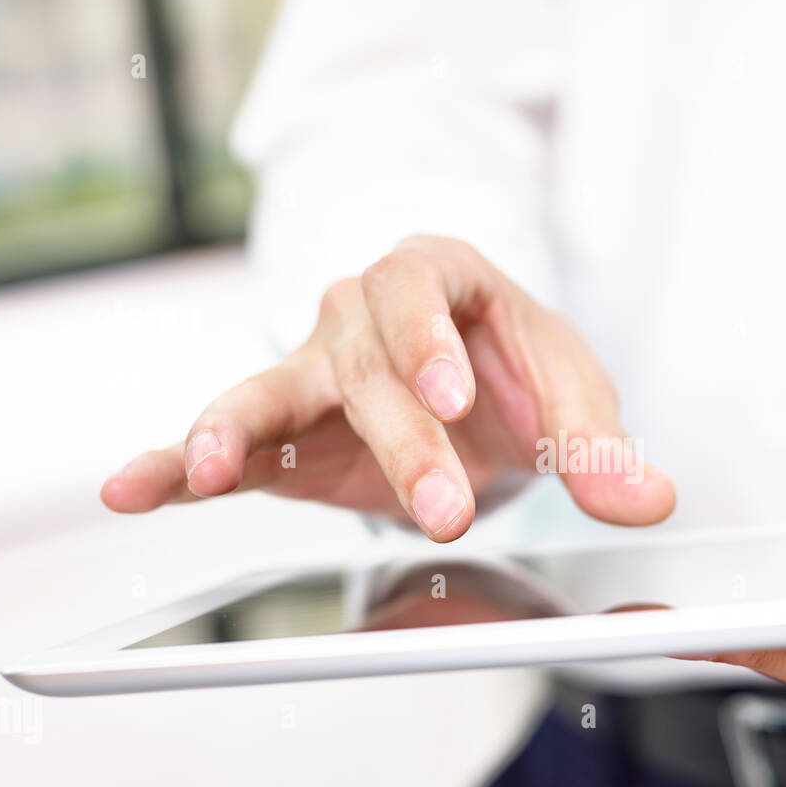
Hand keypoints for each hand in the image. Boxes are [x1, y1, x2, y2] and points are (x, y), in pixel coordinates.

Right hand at [101, 236, 674, 539]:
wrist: (475, 394)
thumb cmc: (518, 375)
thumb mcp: (572, 400)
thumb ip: (602, 449)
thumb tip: (650, 498)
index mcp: (440, 276)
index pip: (423, 287)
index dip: (431, 340)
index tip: (455, 399)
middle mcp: (363, 310)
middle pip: (364, 362)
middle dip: (402, 439)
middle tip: (445, 510)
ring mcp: (311, 365)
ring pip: (272, 392)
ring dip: (242, 432)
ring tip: (213, 468)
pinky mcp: (280, 429)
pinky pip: (223, 438)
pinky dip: (178, 463)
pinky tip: (136, 490)